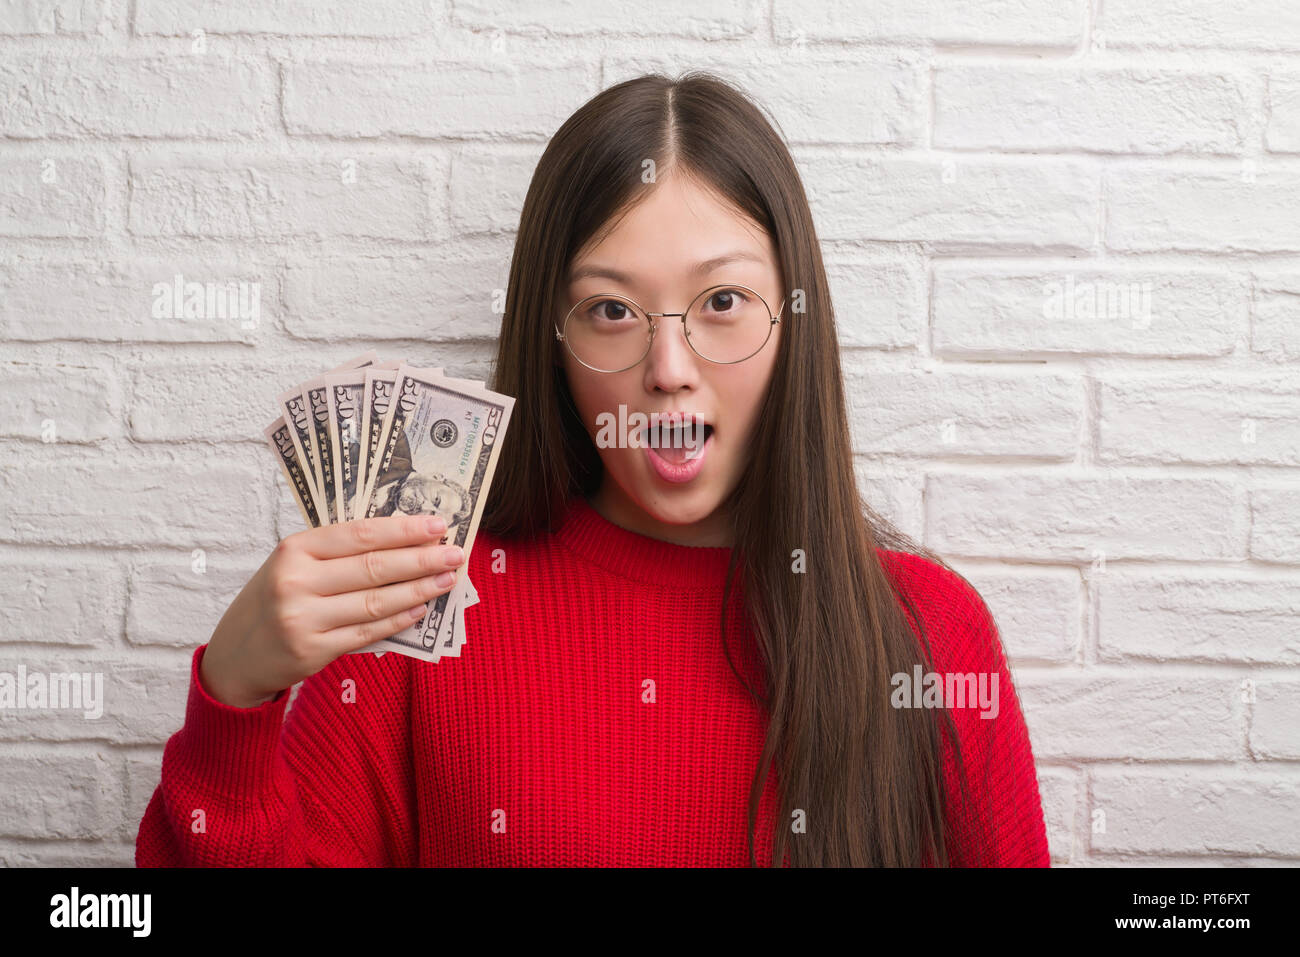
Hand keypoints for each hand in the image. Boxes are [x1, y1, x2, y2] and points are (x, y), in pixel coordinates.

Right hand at [200, 514, 462, 707]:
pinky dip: (398, 620)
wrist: (235, 654)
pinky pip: (368, 633)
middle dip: (422, 559)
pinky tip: (421, 609)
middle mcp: (296, 582)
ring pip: (376, 602)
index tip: (439, 524)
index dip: (403, 529)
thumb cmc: (275, 598)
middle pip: (374, 567)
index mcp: (294, 549)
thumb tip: (405, 540)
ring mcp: (304, 619)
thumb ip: (338, 552)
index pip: (360, 534)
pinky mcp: (313, 651)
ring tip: (447, 580)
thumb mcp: (294, 564)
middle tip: (456, 553)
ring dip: (419, 590)